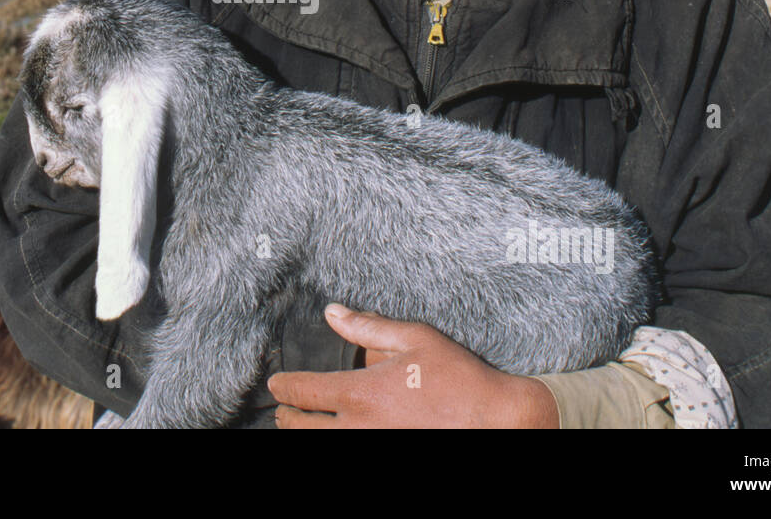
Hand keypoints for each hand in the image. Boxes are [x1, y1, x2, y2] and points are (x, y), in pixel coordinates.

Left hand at [268, 303, 558, 427]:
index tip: (276, 384)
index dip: (283, 387)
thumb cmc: (457, 379)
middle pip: (299, 428)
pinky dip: (330, 445)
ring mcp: (369, 448)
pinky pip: (342, 455)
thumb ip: (367, 327)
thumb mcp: (414, 338)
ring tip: (300, 426)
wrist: (494, 421)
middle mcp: (357, 427)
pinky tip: (334, 436)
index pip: (302, 391)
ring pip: (316, 446)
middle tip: (283, 409)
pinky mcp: (382, 458)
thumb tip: (332, 312)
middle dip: (286, 416)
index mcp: (359, 392)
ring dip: (303, 436)